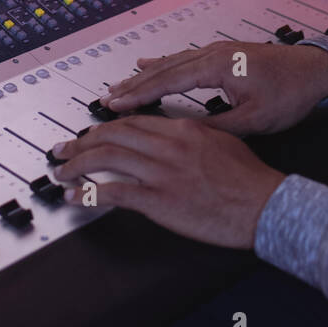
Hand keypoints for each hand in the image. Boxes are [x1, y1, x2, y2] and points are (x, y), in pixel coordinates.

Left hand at [51, 115, 285, 248]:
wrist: (266, 205)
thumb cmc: (251, 180)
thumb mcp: (222, 143)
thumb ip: (192, 137)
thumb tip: (172, 137)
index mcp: (183, 129)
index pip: (133, 121)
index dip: (107, 127)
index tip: (92, 134)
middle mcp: (168, 145)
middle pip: (112, 133)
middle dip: (81, 140)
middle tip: (63, 148)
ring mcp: (162, 172)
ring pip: (106, 156)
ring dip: (76, 162)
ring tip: (61, 170)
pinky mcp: (159, 199)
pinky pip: (113, 191)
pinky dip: (88, 192)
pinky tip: (75, 195)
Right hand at [101, 41, 327, 136]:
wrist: (318, 70)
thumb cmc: (292, 95)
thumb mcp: (255, 120)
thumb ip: (218, 128)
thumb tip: (185, 137)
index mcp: (219, 67)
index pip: (168, 81)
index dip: (139, 94)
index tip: (115, 104)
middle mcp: (213, 54)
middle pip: (163, 69)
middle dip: (132, 85)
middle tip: (105, 97)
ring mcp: (217, 51)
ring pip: (171, 62)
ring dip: (144, 75)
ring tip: (119, 86)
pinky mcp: (223, 54)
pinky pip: (183, 58)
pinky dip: (162, 64)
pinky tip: (148, 64)